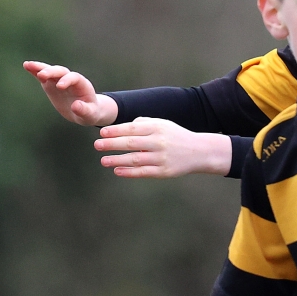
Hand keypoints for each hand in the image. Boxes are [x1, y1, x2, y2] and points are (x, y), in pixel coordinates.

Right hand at [23, 61, 116, 126]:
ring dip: (40, 68)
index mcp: (81, 84)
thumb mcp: (90, 115)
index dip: (67, 80)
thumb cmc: (90, 112)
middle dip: (51, 72)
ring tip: (28, 65)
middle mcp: (70, 79)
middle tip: (41, 75)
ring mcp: (59, 80)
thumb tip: (75, 106)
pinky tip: (26, 66)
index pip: (74, 77)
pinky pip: (43, 76)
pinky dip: (35, 71)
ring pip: (50, 71)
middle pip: (61, 71)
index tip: (59, 87)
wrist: (85, 110)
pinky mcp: (51, 85)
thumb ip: (84, 110)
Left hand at [94, 119, 231, 177]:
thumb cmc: (175, 136)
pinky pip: (143, 172)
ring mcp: (161, 158)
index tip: (102, 133)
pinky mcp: (164, 172)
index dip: (115, 131)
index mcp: (157, 127)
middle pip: (131, 143)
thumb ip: (143, 123)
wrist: (199, 152)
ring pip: (135, 159)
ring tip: (103, 161)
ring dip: (117, 160)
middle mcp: (159, 142)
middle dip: (112, 144)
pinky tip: (117, 171)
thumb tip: (123, 127)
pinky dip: (129, 172)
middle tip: (97, 145)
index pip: (132, 128)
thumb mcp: (162, 124)